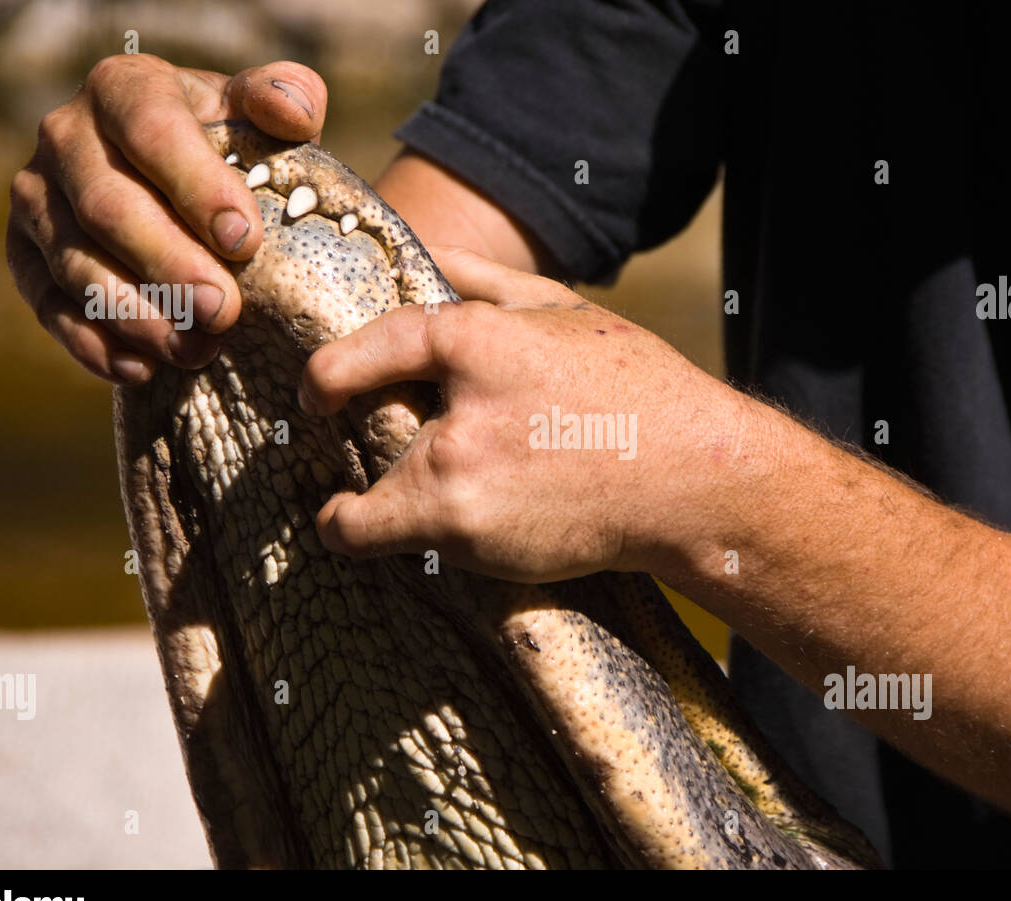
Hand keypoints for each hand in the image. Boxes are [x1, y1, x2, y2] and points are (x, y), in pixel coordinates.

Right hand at [7, 55, 326, 382]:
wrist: (175, 187)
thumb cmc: (226, 147)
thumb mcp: (256, 115)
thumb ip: (284, 98)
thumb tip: (292, 113)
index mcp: (123, 88)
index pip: (152, 130)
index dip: (197, 187)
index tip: (245, 241)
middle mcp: (65, 137)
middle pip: (108, 207)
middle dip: (170, 266)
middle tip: (225, 312)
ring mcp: (37, 200)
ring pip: (75, 264)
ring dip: (138, 315)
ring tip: (197, 350)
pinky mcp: (25, 257)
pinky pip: (49, 307)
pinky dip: (94, 344)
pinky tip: (144, 369)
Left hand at [300, 246, 750, 582]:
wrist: (693, 484)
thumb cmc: (637, 389)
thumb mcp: (565, 308)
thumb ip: (485, 278)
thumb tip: (423, 250)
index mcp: (476, 342)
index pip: (364, 352)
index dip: (327, 378)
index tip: (318, 396)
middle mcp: (455, 415)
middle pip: (364, 433)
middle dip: (366, 442)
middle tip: (385, 448)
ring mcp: (457, 483)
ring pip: (369, 501)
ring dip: (386, 499)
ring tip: (447, 494)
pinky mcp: (466, 538)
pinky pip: (385, 539)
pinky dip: (389, 535)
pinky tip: (437, 525)